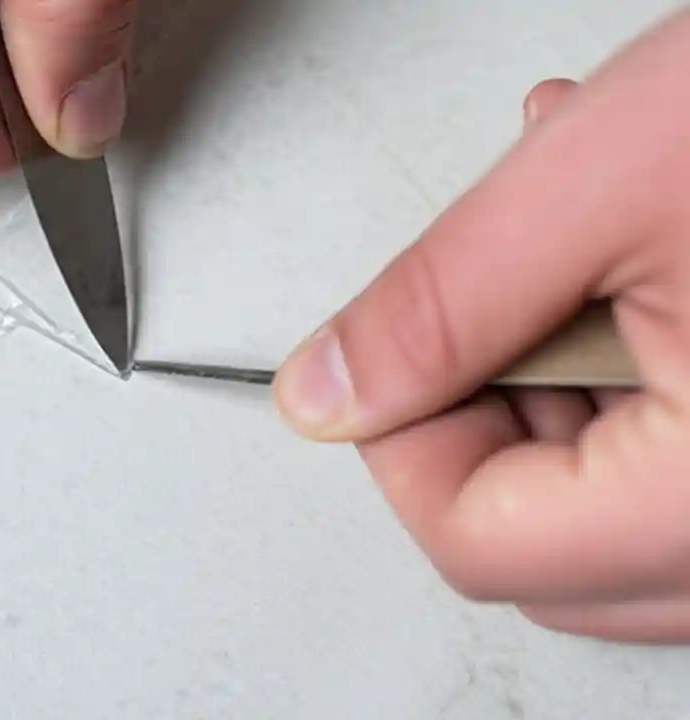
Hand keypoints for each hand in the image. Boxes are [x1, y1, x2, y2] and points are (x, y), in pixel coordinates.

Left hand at [274, 9, 689, 642]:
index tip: (384, 360)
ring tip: (574, 250)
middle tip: (484, 307)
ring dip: (557, 385)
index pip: (480, 544)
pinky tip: (633, 268)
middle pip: (543, 547)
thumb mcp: (600, 179)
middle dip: (482, 414)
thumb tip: (329, 392)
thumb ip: (439, 308)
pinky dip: (634, 382)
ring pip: (612, 514)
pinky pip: (686, 473)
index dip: (400, 442)